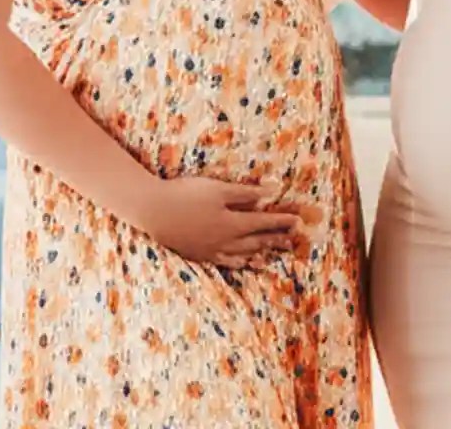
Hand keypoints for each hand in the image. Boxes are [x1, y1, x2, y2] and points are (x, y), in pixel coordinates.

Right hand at [134, 177, 302, 268]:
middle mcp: (226, 240)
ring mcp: (212, 250)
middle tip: (293, 239)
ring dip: (261, 252)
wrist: (152, 210)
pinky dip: (239, 262)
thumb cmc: (185, 195)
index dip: (282, 221)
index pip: (264, 222)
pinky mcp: (199, 254)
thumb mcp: (218, 189)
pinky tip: (245, 262)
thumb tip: (272, 191)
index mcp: (232, 223)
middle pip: (257, 240)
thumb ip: (246, 193)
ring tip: (274, 253)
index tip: (298, 221)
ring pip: (243, 254)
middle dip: (276, 239)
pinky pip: (225, 262)